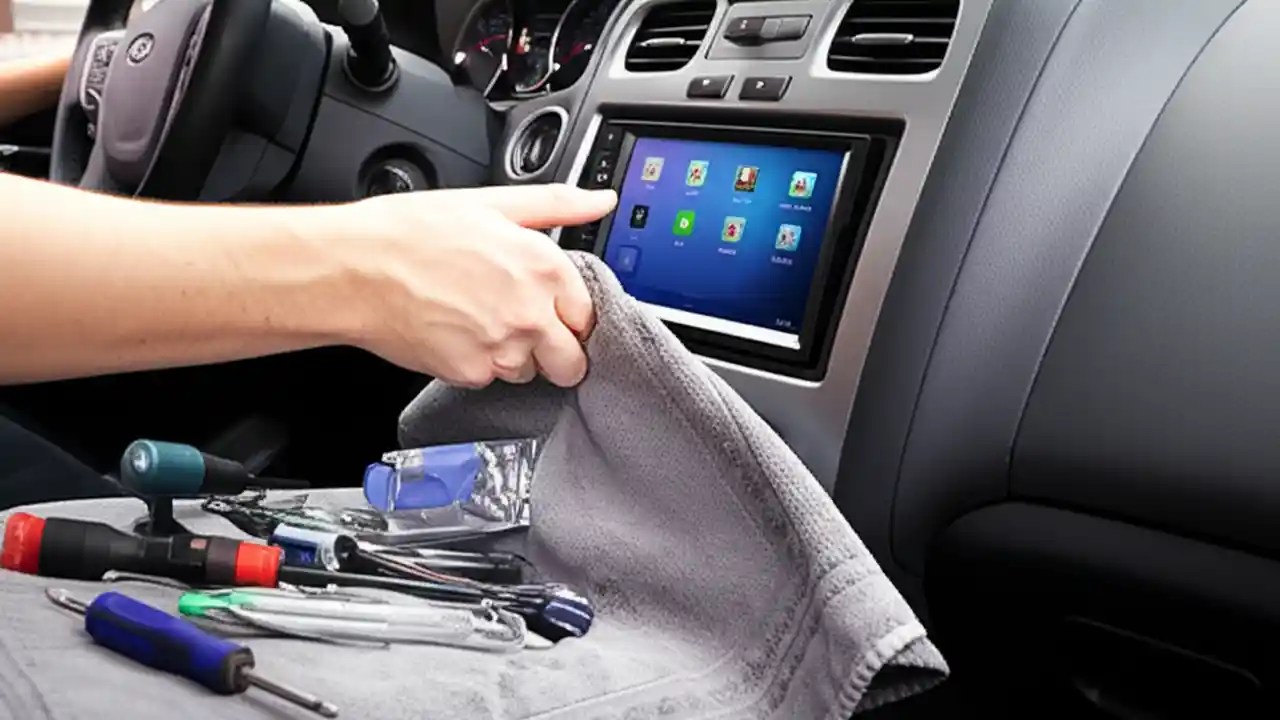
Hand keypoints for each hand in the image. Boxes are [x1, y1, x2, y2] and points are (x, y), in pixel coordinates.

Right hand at [332, 184, 616, 387]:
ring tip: (477, 321)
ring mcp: (502, 349)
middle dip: (555, 350)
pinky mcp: (470, 374)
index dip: (570, 314)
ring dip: (515, 357)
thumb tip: (602, 200)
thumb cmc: (412, 232)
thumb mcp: (491, 203)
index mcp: (544, 268)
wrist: (353, 269)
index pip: (588, 315)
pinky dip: (478, 364)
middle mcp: (531, 313)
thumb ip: (557, 204)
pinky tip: (455, 334)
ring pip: (530, 373)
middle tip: (523, 328)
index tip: (554, 310)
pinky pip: (490, 380)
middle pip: (571, 360)